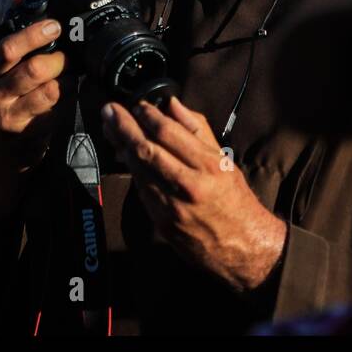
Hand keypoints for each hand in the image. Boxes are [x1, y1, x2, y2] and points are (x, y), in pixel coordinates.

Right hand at [0, 8, 65, 222]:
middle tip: (69, 54)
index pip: (7, 49)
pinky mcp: (30, 134)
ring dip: (67, 78)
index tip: (55, 25)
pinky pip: (60, 109)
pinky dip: (70, 96)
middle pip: (33, 70)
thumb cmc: (4, 97)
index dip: (34, 34)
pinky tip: (68, 91)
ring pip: (51, 90)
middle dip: (58, 59)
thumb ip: (13, 33)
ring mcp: (11, 117)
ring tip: (69, 74)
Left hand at [101, 96, 286, 293]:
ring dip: (121, 146)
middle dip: (123, 126)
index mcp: (208, 165)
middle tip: (110, 110)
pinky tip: (126, 156)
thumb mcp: (224, 160)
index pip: (168, 131)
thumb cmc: (235, 200)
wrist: (242, 247)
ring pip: (138, 169)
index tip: (137, 104)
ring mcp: (172, 205)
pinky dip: (132, 170)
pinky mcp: (161, 221)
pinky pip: (141, 189)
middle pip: (146, 148)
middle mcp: (189, 184)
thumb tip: (173, 104)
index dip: (147, 114)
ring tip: (111, 129)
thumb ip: (197, 131)